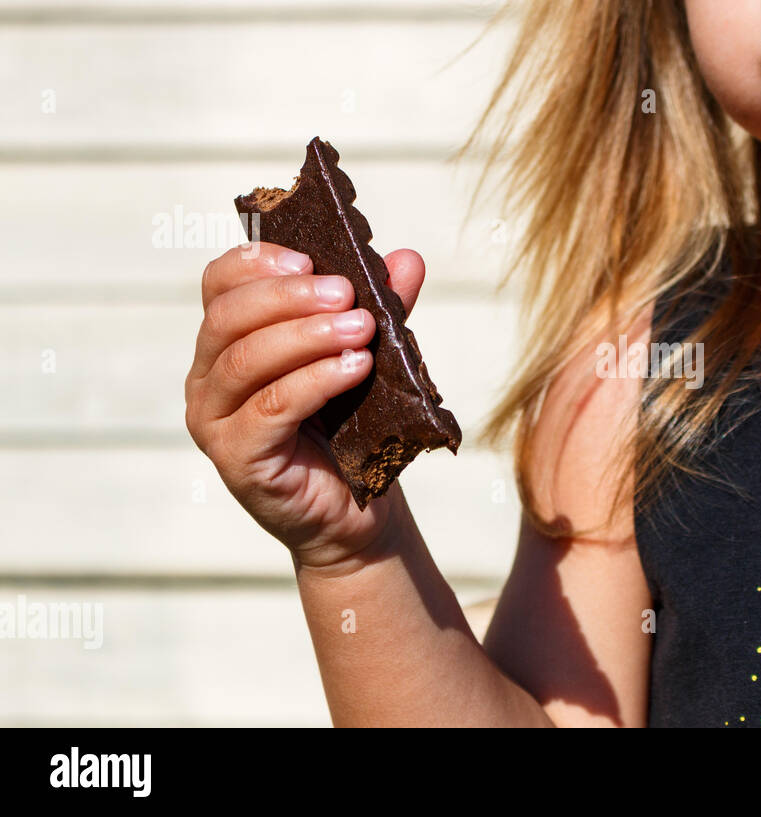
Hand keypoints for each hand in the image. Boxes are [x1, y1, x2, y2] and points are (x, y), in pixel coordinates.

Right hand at [184, 243, 427, 567]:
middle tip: (347, 293)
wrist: (357, 512)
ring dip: (307, 336)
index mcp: (226, 343)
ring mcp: (215, 421)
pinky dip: (315, 381)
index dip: (257, 262)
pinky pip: (271, 408)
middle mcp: (207, 379)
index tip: (310, 259)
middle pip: (228, 317)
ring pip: (246, 361)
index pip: (219, 284)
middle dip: (289, 296)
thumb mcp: (365, 357)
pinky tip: (356, 368)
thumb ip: (379, 308)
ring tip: (362, 328)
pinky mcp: (237, 458)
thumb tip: (408, 259)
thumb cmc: (351, 431)